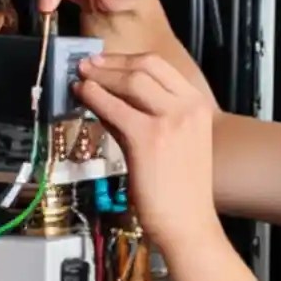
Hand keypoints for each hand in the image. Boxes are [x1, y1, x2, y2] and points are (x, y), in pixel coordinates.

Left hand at [74, 53, 218, 248]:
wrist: (188, 221)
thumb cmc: (181, 189)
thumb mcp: (175, 142)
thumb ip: (146, 116)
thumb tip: (110, 98)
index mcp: (199, 107)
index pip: (161, 67)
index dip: (128, 59)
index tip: (108, 61)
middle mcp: (189, 108)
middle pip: (145, 67)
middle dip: (111, 63)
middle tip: (87, 65)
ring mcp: (171, 121)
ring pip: (130, 81)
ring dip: (101, 76)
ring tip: (81, 79)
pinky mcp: (147, 137)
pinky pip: (114, 108)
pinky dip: (94, 97)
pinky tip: (82, 96)